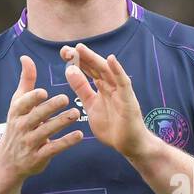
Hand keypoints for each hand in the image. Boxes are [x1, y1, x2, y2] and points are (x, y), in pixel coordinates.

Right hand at [0, 56, 83, 182]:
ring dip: (61, 122)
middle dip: (49, 108)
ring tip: (76, 114)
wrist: (8, 161)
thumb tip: (26, 57)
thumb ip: (26, 81)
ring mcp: (30, 143)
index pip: (23, 104)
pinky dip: (66, 142)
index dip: (32, 99)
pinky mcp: (38, 157)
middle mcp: (22, 127)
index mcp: (17, 113)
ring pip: (46, 132)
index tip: (43, 92)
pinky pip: (53, 148)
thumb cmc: (17, 125)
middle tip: (65, 98)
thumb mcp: (18, 104)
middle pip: (36, 116)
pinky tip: (79, 135)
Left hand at [62, 43, 150, 159]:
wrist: (129, 145)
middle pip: (96, 68)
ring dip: (94, 59)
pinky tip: (111, 60)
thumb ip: (82, 89)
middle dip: (82, 57)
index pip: (89, 70)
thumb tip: (69, 70)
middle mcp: (111, 86)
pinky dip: (118, 71)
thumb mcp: (91, 105)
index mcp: (102, 88)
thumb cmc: (112, 127)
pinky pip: (124, 83)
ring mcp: (120, 92)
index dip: (78, 61)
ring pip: (107, 72)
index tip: (64, 53)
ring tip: (81, 49)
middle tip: (67, 49)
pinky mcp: (129, 99)